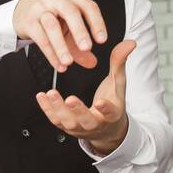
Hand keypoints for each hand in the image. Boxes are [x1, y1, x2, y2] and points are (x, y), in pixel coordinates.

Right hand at [13, 0, 106, 71]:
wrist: (21, 12)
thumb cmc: (48, 16)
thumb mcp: (66, 29)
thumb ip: (79, 46)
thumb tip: (92, 62)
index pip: (88, 6)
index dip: (97, 22)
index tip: (102, 39)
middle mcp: (56, 0)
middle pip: (70, 12)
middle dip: (80, 31)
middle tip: (86, 48)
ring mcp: (41, 9)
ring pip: (52, 26)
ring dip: (61, 46)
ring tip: (68, 62)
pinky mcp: (29, 21)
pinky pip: (41, 38)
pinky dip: (50, 54)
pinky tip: (58, 64)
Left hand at [36, 39, 135, 153]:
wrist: (106, 128)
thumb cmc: (112, 102)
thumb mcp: (118, 82)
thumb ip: (120, 63)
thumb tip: (129, 43)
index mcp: (111, 114)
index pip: (110, 112)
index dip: (105, 109)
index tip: (101, 102)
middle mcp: (96, 124)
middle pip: (87, 121)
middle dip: (78, 111)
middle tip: (71, 100)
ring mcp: (80, 127)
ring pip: (69, 122)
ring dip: (58, 109)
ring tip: (50, 94)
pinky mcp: (67, 127)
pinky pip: (56, 120)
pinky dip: (47, 109)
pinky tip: (42, 96)